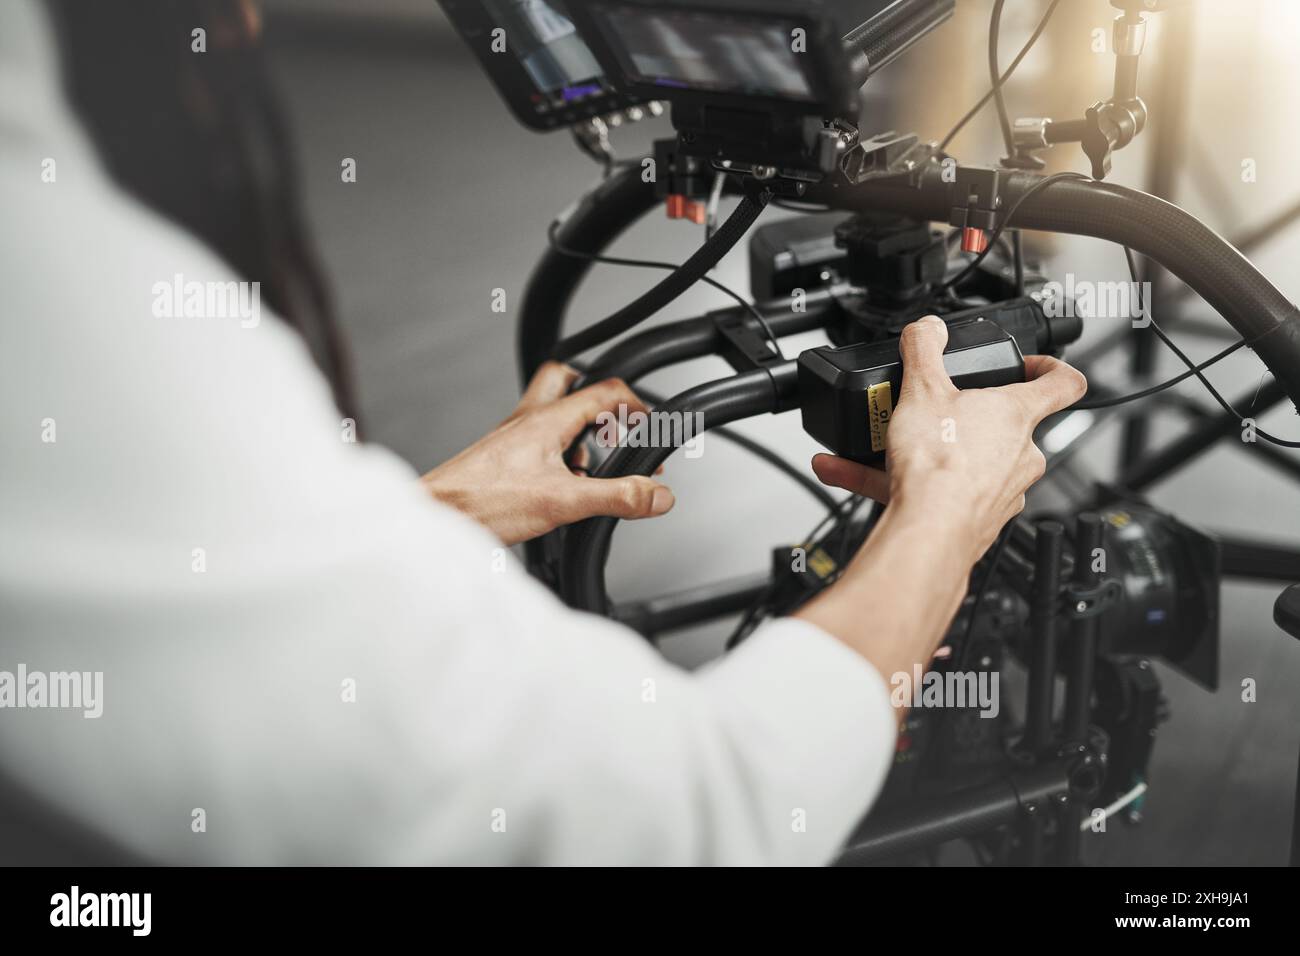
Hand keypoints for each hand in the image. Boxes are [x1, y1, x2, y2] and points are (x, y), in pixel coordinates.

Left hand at [421, 362, 674, 544]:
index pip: (605, 391)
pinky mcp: (503, 459)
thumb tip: (656, 495)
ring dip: (580, 432)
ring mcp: (514, 437)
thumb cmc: (482, 503)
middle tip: (619, 426)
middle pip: (570, 380)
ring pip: (554, 413)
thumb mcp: (564, 502)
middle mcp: (529, 420)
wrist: (437, 516)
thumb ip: (616, 497)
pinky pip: (539, 443)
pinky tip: (563, 488)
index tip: (652, 429)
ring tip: (595, 467)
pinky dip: (559, 457)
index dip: (637, 406)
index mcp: (548, 419)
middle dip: (599, 398)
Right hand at [810, 316, 1086, 561]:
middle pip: (1008, 426)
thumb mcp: (922, 389)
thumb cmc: (939, 466)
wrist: (929, 531)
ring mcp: (1004, 491)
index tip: (1029, 365)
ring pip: (970, 463)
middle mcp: (1021, 455)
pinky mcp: (979, 520)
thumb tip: (927, 327)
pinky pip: (942, 493)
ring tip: (885, 446)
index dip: (1050, 367)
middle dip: (968, 416)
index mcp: (1017, 415)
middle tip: (934, 409)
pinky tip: (858, 475)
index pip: (1063, 383)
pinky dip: (905, 483)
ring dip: (930, 452)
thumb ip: (924, 350)